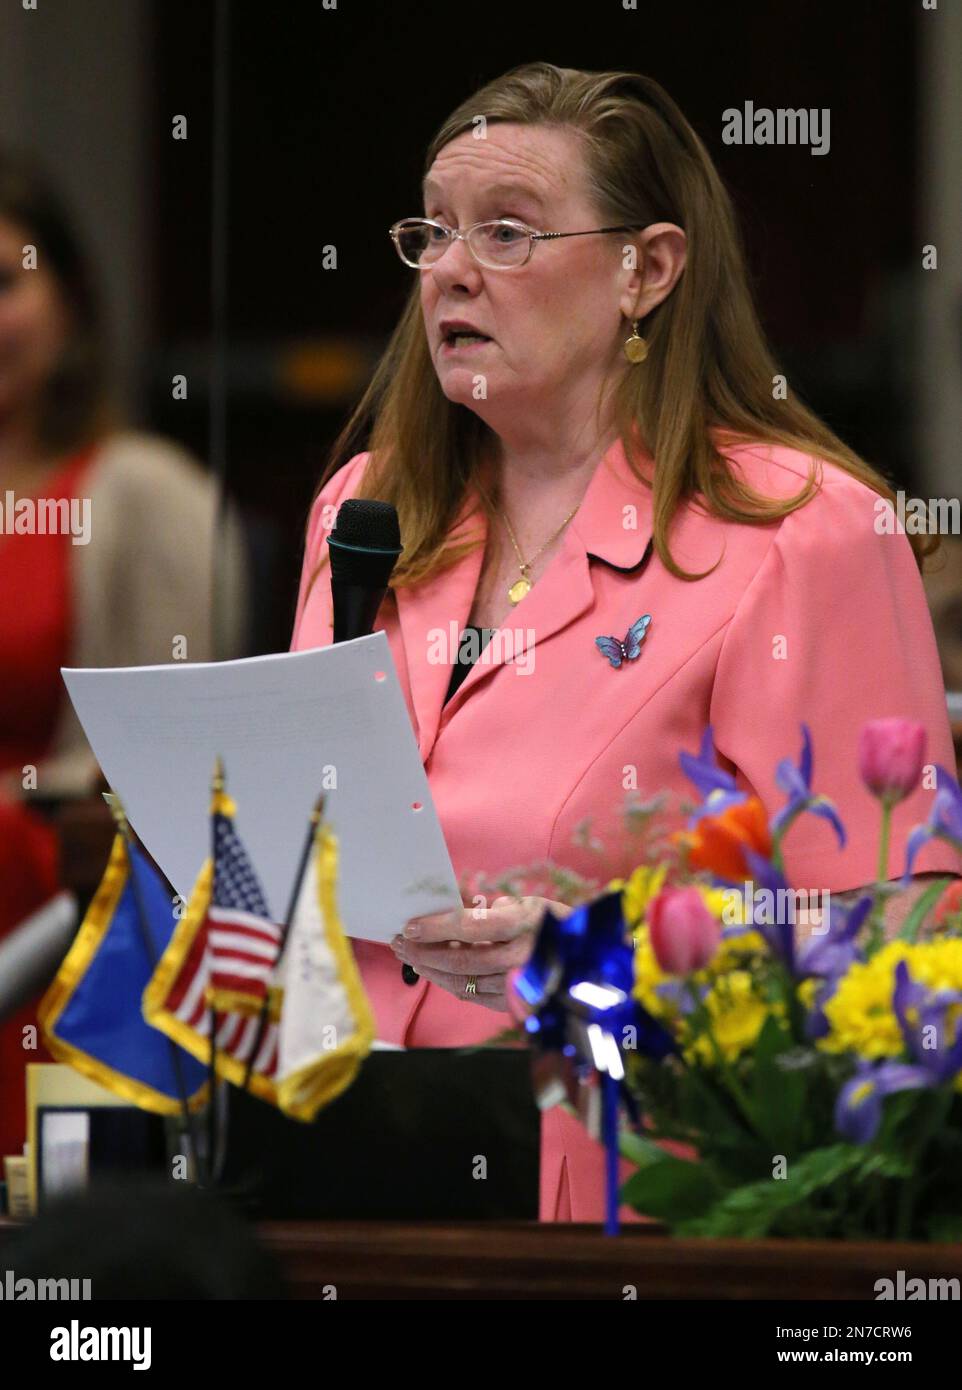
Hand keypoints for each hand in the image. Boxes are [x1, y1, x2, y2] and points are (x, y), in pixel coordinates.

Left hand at [390, 895, 572, 1012]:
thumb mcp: (531, 904)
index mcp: (525, 926)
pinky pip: (472, 995)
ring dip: (430, 969)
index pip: (470, 926)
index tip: (409, 926)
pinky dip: (449, 982)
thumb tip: (460, 906)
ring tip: (409, 956)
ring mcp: (518, 986)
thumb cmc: (559, 925)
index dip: (436, 927)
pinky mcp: (515, 1004)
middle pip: (459, 960)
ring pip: (461, 982)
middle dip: (422, 952)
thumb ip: (495, 907)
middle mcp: (521, 959)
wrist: (592, 964)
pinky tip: (433, 971)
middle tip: (398, 943)